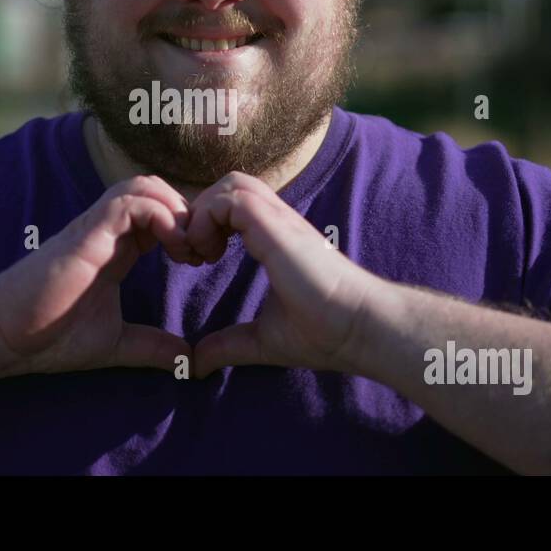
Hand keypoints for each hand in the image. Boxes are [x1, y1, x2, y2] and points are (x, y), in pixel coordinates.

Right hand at [0, 175, 197, 376]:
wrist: (5, 335)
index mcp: (118, 247)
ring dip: (177, 210)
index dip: (189, 227)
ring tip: (188, 250)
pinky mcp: (87, 231)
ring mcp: (96, 227)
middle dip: (190, 213)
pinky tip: (173, 249)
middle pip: (158, 189)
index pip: (162, 211)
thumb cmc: (49, 335)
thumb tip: (186, 361)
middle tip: (203, 253)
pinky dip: (162, 216)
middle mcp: (108, 230)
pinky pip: (130, 202)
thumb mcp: (114, 343)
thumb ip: (151, 345)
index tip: (202, 260)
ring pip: (146, 186)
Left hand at [185, 172, 373, 377]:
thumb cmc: (323, 333)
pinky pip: (230, 200)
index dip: (206, 224)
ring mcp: (278, 220)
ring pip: (230, 184)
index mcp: (276, 239)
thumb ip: (228, 345)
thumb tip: (196, 365)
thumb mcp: (262, 339)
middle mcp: (278, 222)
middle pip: (230, 185)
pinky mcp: (275, 226)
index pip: (234, 205)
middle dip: (200, 212)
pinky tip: (208, 254)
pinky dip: (207, 219)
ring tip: (199, 252)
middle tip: (192, 254)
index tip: (196, 262)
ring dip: (203, 213)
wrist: (357, 330)